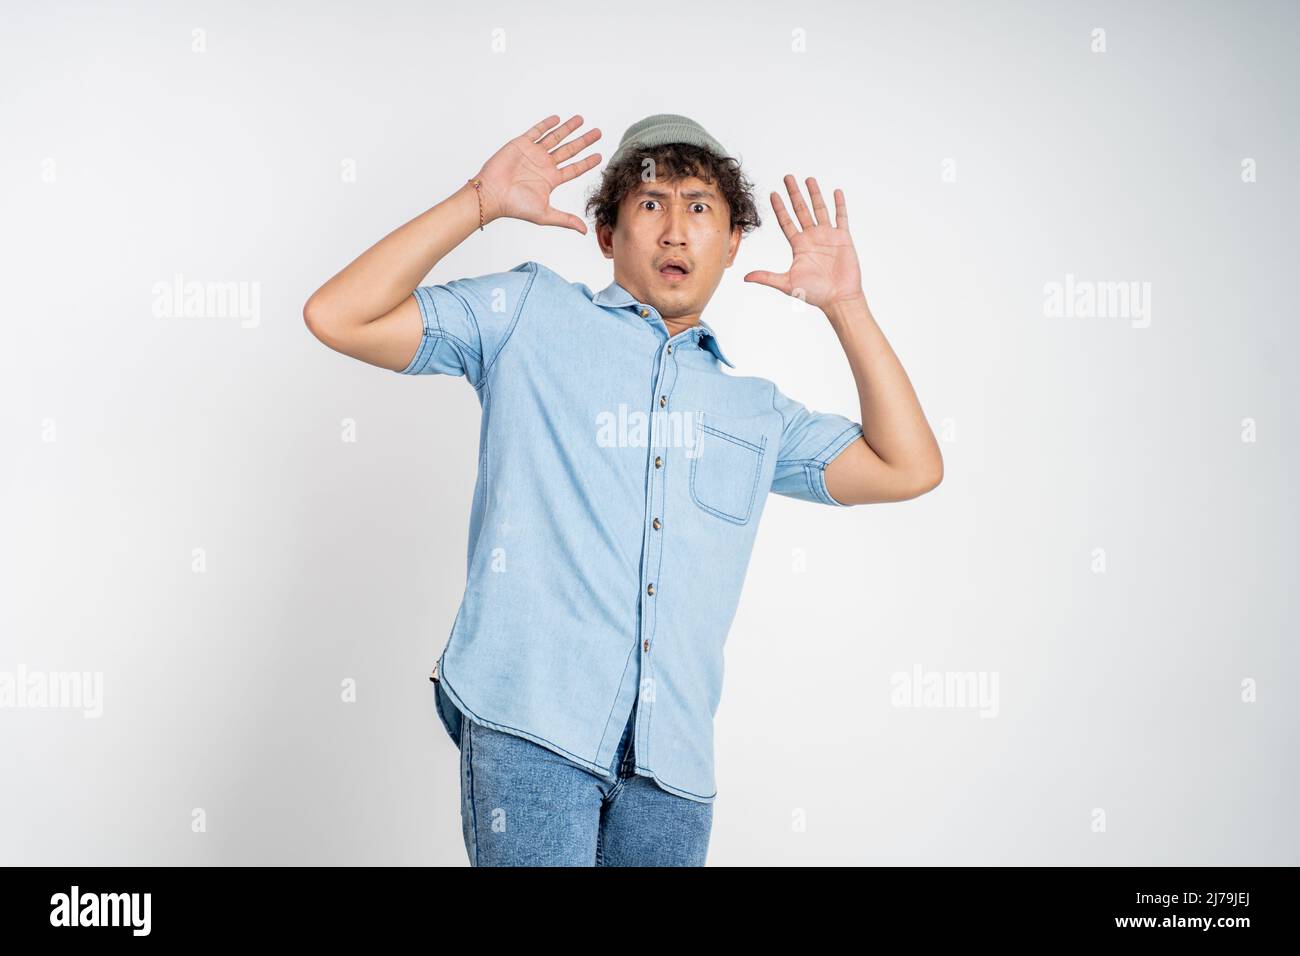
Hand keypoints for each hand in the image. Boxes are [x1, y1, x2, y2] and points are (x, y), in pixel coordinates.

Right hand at [473, 114, 601, 233]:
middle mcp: (544, 165)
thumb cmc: (515, 206)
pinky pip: (536, 131)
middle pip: (569, 150)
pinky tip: (557, 118)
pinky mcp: (521, 144)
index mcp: (551, 179)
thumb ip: (566, 220)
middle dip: (584, 141)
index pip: (574, 169)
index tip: (599, 156)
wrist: (492, 194)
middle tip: (598, 132)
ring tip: (581, 119)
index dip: (587, 162)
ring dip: (568, 128)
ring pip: (555, 138)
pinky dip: (546, 124)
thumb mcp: (545, 214)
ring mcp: (533, 154)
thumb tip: (584, 231)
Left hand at [744, 175, 863, 309]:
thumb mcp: (787, 284)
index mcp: (799, 245)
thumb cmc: (815, 294)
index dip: (779, 208)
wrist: (838, 298)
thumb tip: (745, 278)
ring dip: (814, 194)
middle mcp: (812, 237)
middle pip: (801, 210)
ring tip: (808, 179)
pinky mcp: (843, 238)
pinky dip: (839, 205)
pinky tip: (835, 192)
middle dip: (794, 194)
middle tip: (788, 177)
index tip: (773, 194)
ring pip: (820, 209)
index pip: (786, 222)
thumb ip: (767, 277)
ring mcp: (828, 236)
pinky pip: (841, 217)